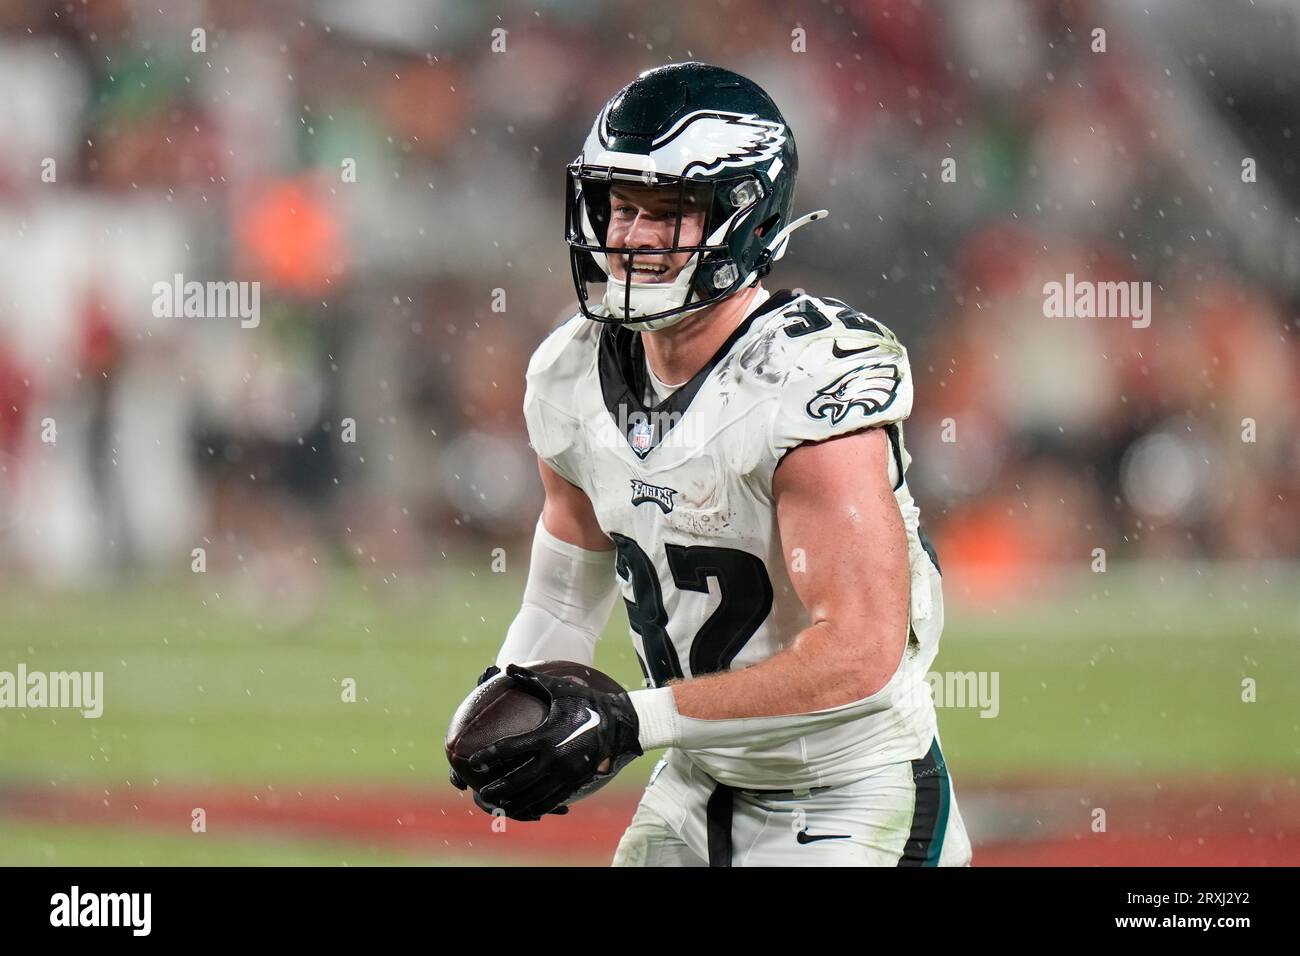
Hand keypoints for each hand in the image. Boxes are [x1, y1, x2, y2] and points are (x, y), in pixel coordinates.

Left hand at [447, 663, 571, 819]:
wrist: (620, 722)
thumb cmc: (586, 702)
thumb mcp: (560, 688)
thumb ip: (532, 679)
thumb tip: (508, 667)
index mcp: (546, 735)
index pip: (509, 749)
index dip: (488, 756)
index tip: (474, 762)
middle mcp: (554, 758)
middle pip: (518, 780)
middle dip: (497, 789)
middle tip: (482, 794)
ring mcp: (566, 773)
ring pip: (534, 796)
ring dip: (514, 803)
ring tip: (499, 806)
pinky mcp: (576, 782)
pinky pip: (552, 800)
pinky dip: (536, 807)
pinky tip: (525, 810)